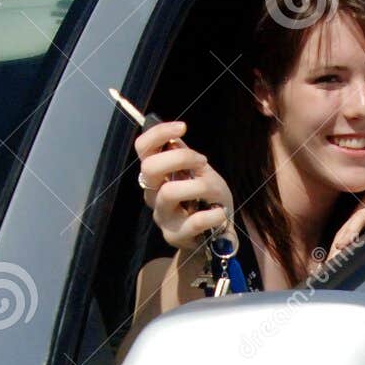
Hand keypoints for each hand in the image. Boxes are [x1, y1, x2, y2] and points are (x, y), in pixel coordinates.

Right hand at [135, 120, 234, 251]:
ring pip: (169, 193)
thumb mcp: (199, 173)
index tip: (182, 127)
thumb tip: (175, 135)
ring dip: (198, 186)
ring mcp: (162, 216)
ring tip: (214, 191)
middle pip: (150, 168)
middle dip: (179, 158)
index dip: (158, 133)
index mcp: (156, 175)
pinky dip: (213, 214)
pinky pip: (193, 222)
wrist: (212, 236)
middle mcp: (153, 194)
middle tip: (202, 162)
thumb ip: (185, 156)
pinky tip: (221, 212)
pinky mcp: (175, 236)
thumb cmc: (205, 200)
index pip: (143, 148)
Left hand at [327, 149, 364, 260]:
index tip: (326, 267)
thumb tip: (364, 242)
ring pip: (360, 219)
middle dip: (337, 247)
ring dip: (351, 233)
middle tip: (328, 264)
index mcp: (359, 214)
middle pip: (347, 230)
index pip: (343, 234)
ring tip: (341, 246)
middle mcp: (364, 210)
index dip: (333, 250)